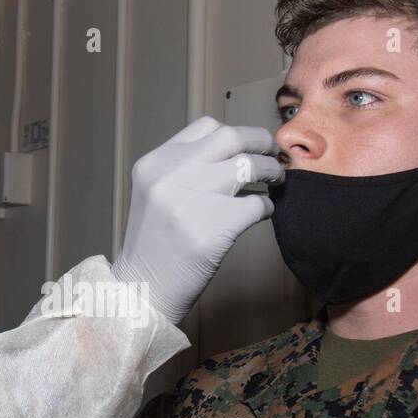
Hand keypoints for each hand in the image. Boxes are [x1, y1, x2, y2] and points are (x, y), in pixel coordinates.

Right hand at [110, 116, 283, 325]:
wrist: (142, 289)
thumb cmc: (154, 246)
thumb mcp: (155, 195)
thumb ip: (183, 170)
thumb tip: (236, 152)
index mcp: (155, 163)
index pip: (205, 127)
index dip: (232, 133)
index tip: (245, 145)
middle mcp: (171, 175)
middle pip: (232, 137)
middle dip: (261, 141)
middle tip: (273, 153)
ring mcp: (193, 201)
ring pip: (250, 166)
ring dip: (270, 171)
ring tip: (275, 180)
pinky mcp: (214, 230)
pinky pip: (257, 204)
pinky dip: (266, 207)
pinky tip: (260, 213)